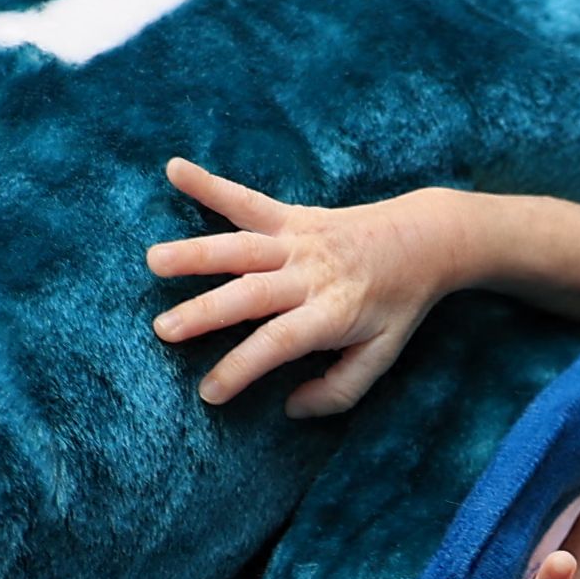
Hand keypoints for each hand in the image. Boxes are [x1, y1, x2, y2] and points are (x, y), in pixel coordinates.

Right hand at [149, 158, 469, 414]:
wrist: (425, 239)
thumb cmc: (398, 305)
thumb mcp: (383, 356)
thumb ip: (340, 390)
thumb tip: (292, 408)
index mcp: (332, 313)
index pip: (278, 343)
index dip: (242, 367)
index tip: (208, 392)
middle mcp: (310, 275)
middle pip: (250, 294)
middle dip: (204, 312)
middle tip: (162, 329)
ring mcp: (299, 241)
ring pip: (241, 247)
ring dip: (196, 253)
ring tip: (154, 260)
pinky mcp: (293, 216)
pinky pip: (248, 200)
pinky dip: (211, 184)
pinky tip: (175, 170)